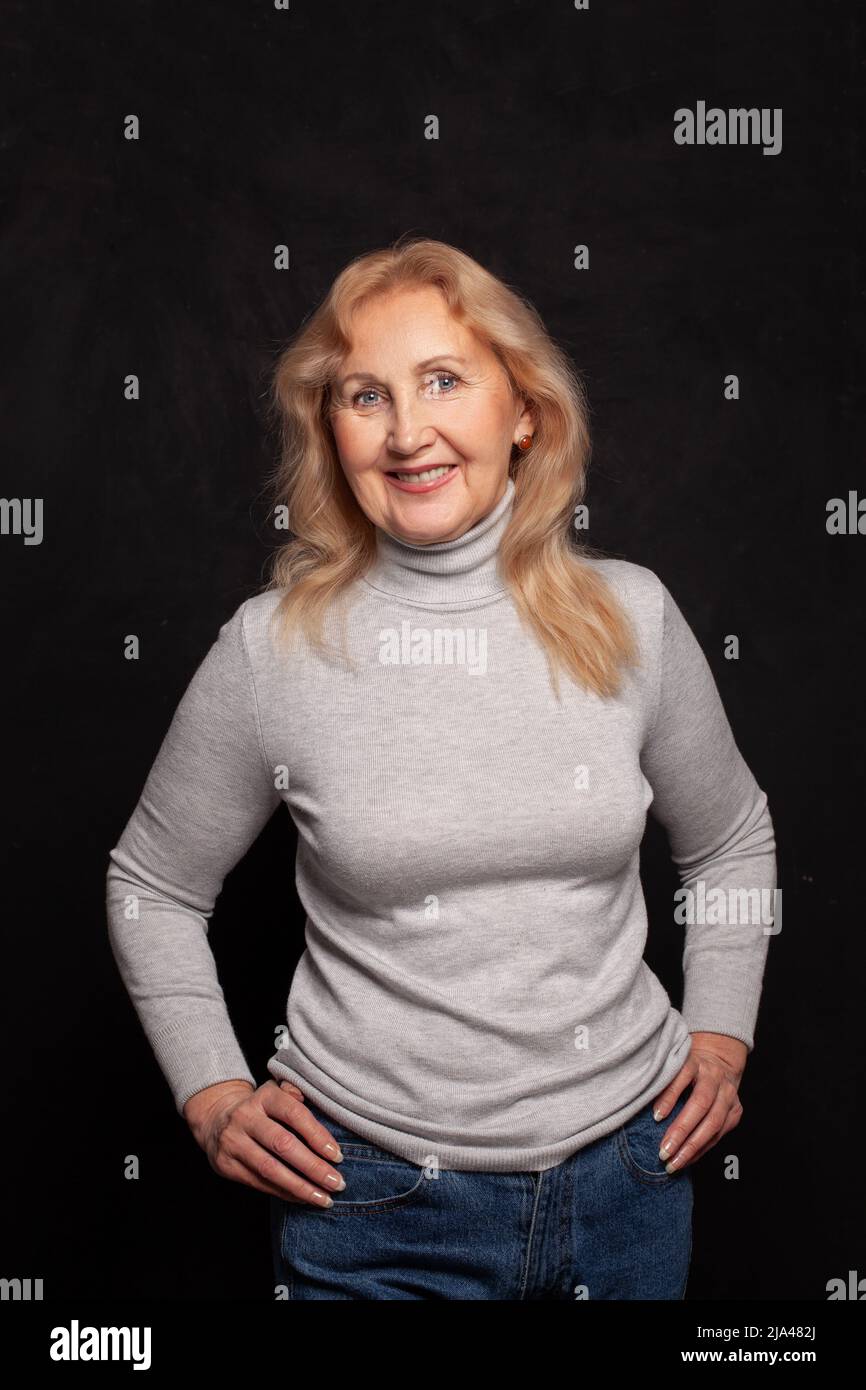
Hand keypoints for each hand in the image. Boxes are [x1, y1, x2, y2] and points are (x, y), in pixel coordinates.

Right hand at [183, 1078, 345, 1205]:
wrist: (216, 1119)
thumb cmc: (261, 1108)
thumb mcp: (276, 1092)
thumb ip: (297, 1095)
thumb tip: (318, 1101)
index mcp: (264, 1096)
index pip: (294, 1114)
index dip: (317, 1135)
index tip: (338, 1156)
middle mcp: (245, 1117)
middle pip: (283, 1144)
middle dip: (314, 1167)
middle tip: (337, 1183)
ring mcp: (233, 1142)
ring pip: (271, 1169)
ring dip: (301, 1187)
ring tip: (324, 1199)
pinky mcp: (226, 1165)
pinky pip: (260, 1183)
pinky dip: (284, 1193)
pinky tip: (303, 1198)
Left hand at [652, 1031, 747, 1172]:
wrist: (718, 1064)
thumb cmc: (686, 1070)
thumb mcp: (672, 1068)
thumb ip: (661, 1083)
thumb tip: (642, 1107)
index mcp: (695, 1062)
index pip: (682, 1077)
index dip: (669, 1096)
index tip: (655, 1117)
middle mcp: (715, 1077)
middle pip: (701, 1104)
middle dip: (681, 1131)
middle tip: (664, 1151)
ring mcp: (728, 1094)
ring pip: (713, 1123)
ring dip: (692, 1147)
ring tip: (674, 1163)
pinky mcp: (736, 1110)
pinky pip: (719, 1134)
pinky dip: (702, 1150)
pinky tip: (687, 1160)